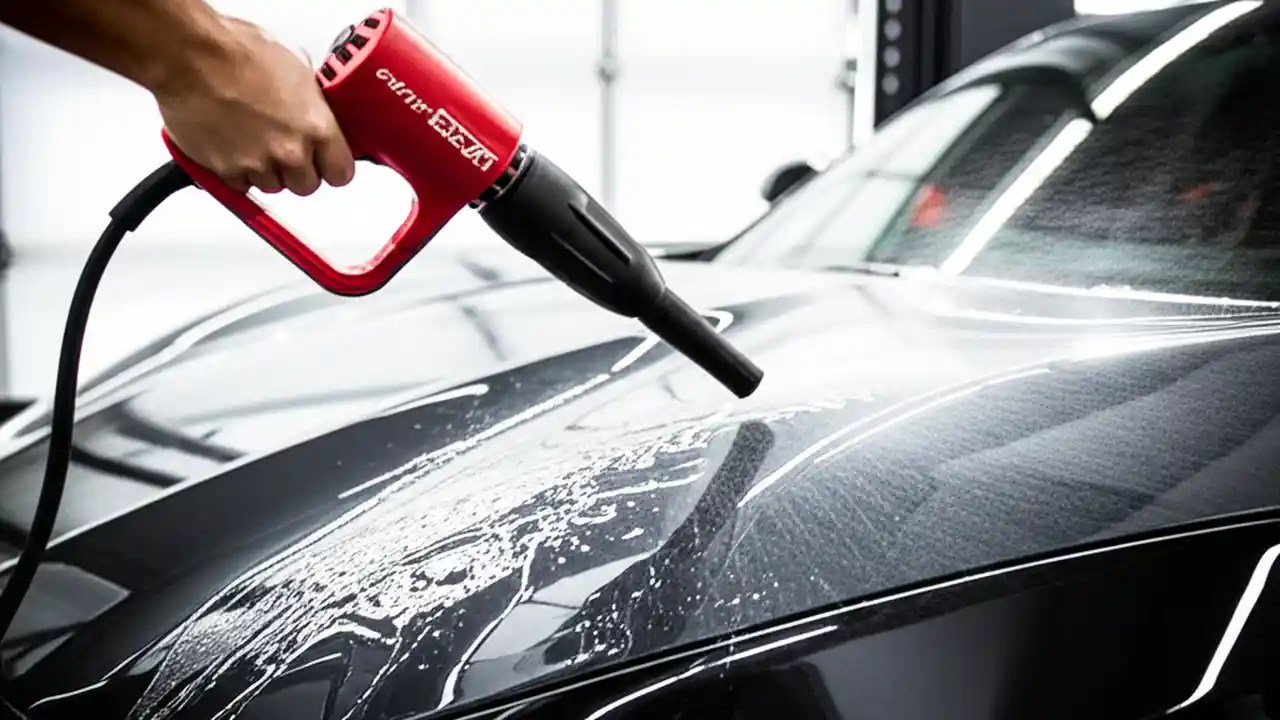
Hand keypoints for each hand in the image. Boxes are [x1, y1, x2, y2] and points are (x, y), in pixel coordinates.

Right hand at [153, 17, 353, 194]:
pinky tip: (231, 143)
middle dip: (298, 170)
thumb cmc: (237, 52)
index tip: (326, 161)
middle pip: (307, 186)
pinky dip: (236, 170)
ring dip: (266, 170)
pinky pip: (239, 184)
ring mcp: (257, 165)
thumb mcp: (296, 68)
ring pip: (272, 186)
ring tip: (252, 139)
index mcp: (316, 127)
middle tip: (285, 147)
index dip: (332, 167)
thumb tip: (314, 109)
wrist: (189, 56)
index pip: (341, 173)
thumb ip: (312, 101)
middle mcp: (290, 152)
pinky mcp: (225, 171)